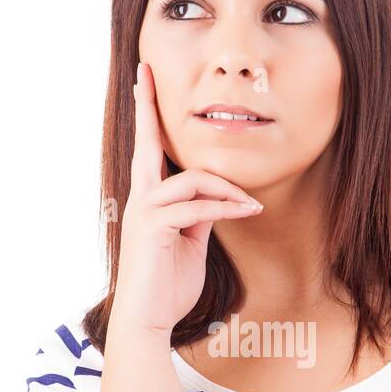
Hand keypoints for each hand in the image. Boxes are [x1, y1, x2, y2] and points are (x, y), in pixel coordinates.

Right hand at [110, 62, 263, 336]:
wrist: (148, 322)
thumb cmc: (167, 286)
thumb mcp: (190, 242)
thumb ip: (199, 214)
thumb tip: (217, 199)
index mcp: (148, 199)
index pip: (149, 152)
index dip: (148, 116)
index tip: (144, 83)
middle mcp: (140, 199)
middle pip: (146, 143)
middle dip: (147, 105)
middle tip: (144, 70)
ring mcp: (144, 211)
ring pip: (192, 180)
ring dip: (227, 190)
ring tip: (251, 204)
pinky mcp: (154, 227)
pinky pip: (199, 206)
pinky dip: (227, 207)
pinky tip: (249, 212)